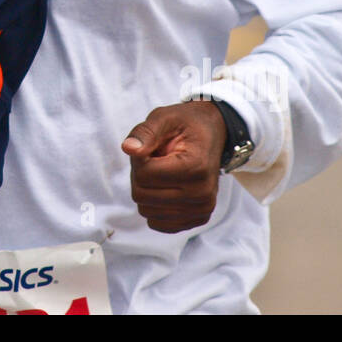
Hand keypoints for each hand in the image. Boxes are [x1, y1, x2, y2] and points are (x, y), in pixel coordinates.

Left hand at [122, 100, 226, 232]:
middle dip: (140, 175)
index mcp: (196, 168)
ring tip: (163, 171)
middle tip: (156, 159)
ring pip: (147, 211)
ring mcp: (202, 210)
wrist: (213, 134)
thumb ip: (145, 132)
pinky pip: (158, 223)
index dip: (139, 158)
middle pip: (142, 196)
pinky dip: (155, 206)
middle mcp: (202, 194)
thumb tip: (128, 148)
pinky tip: (166, 188)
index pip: (144, 175)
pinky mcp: (198, 219)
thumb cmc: (186, 125)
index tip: (152, 147)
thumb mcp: (165, 117)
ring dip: (147, 190)